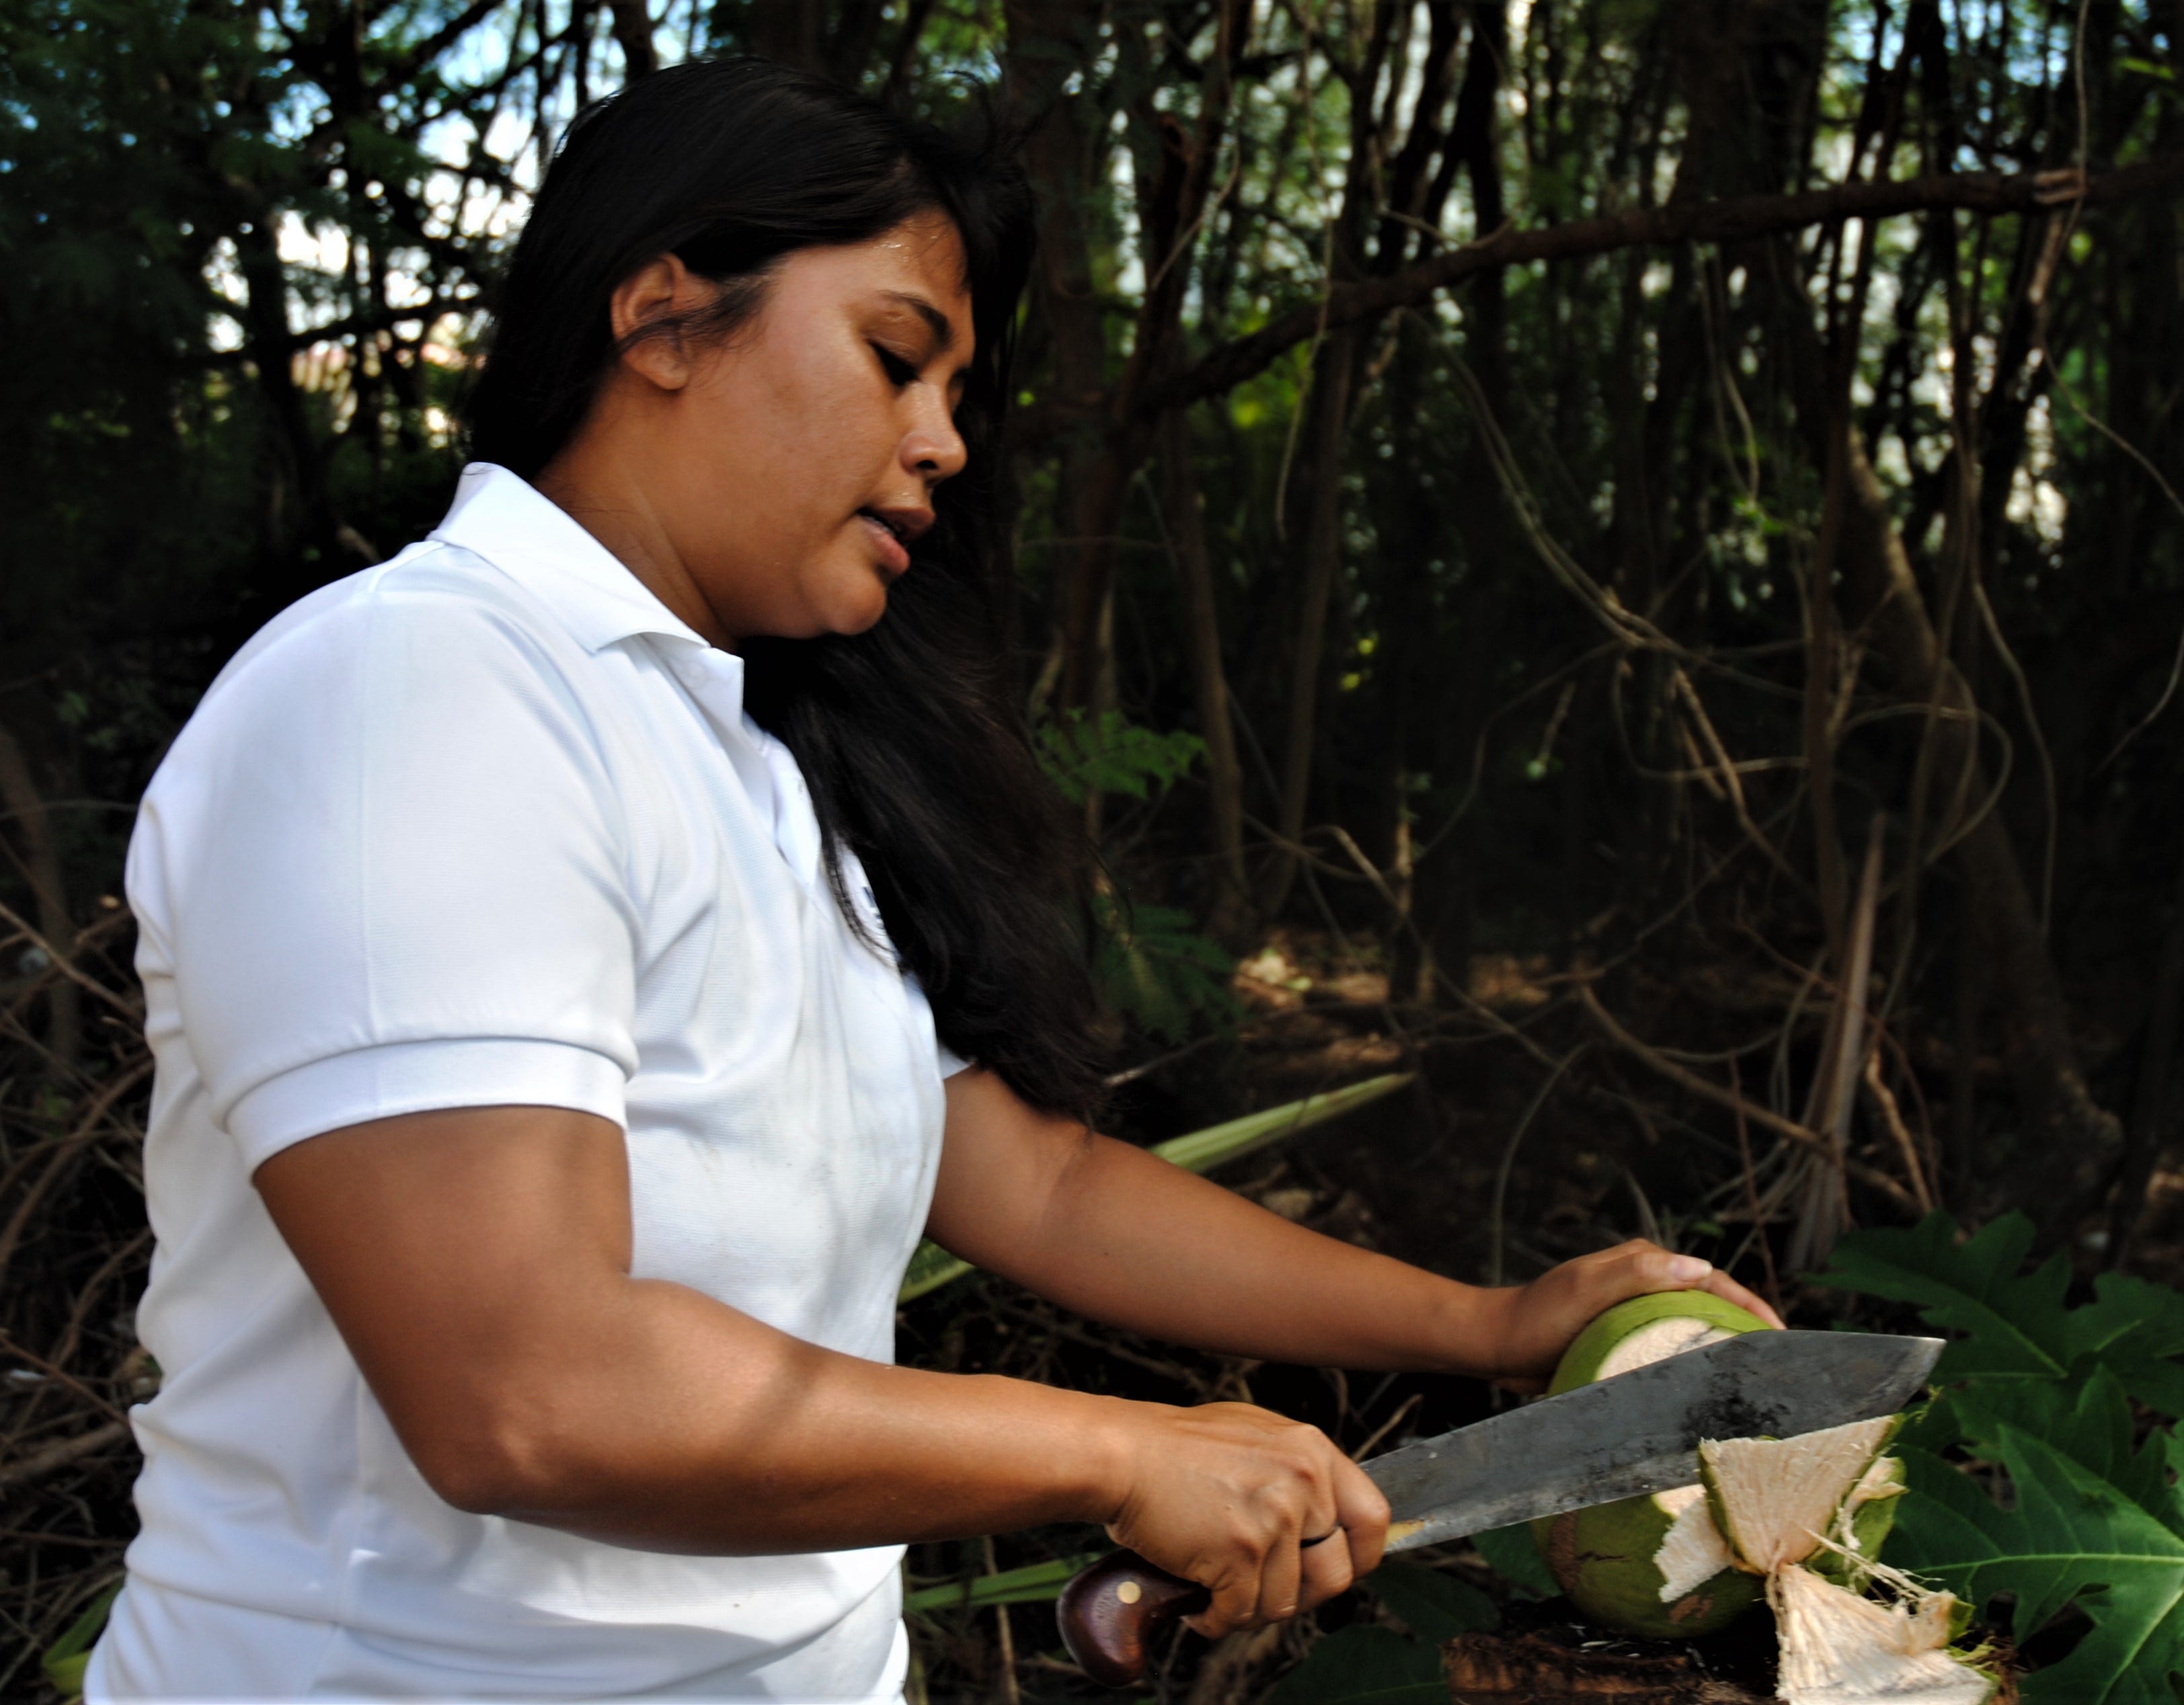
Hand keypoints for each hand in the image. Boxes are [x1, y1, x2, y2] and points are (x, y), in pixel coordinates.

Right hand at [1102, 1400, 1390, 1637]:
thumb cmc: (1177, 1449)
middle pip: (1335, 1573)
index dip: (1360, 1556)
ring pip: (1285, 1602)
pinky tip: (1197, 1600)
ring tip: (1218, 1590)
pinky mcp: (1240, 1552)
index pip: (1373, 1519)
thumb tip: (1324, 1524)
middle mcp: (1303, 1482)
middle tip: (1261, 1589)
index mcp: (1312, 1451)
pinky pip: (1241, 1613)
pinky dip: (1215, 1618)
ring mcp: (1273, 1517)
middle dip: (1299, 1594)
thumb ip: (1298, 1473)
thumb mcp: (1256, 1437)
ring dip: (1250, 1608)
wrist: (1122, 1454)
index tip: (1333, 1568)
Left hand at [1482, 1240, 1784, 1393]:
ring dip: (1723, 1350)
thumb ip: (1638, 1273)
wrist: (1498, 1345)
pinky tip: (1707, 1395)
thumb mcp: (1586, 1289)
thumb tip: (1699, 1266)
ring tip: (1754, 1386)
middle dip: (1746, 1329)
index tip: (1779, 1336)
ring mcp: (1636, 1313)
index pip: (1711, 1278)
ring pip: (1693, 1329)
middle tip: (1778, 1368)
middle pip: (1710, 1304)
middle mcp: (1646, 1283)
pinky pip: (1670, 1352)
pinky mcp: (1625, 1341)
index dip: (1750, 1304)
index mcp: (1643, 1261)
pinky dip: (1693, 1368)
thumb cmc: (1538, 1316)